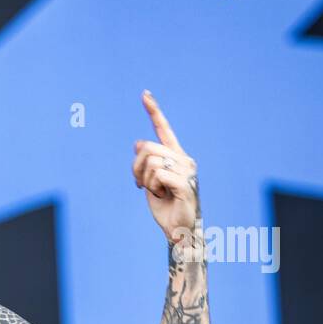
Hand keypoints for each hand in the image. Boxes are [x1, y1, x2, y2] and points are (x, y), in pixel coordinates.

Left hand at [132, 90, 199, 242]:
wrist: (177, 229)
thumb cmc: (165, 206)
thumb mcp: (149, 182)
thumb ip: (145, 163)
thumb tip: (138, 143)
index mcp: (176, 156)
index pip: (163, 130)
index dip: (154, 112)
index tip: (144, 94)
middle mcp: (184, 159)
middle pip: (147, 148)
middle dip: (136, 168)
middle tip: (142, 185)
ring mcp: (186, 170)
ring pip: (150, 162)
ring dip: (145, 181)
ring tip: (156, 192)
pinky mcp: (185, 183)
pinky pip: (158, 176)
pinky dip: (153, 188)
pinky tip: (162, 196)